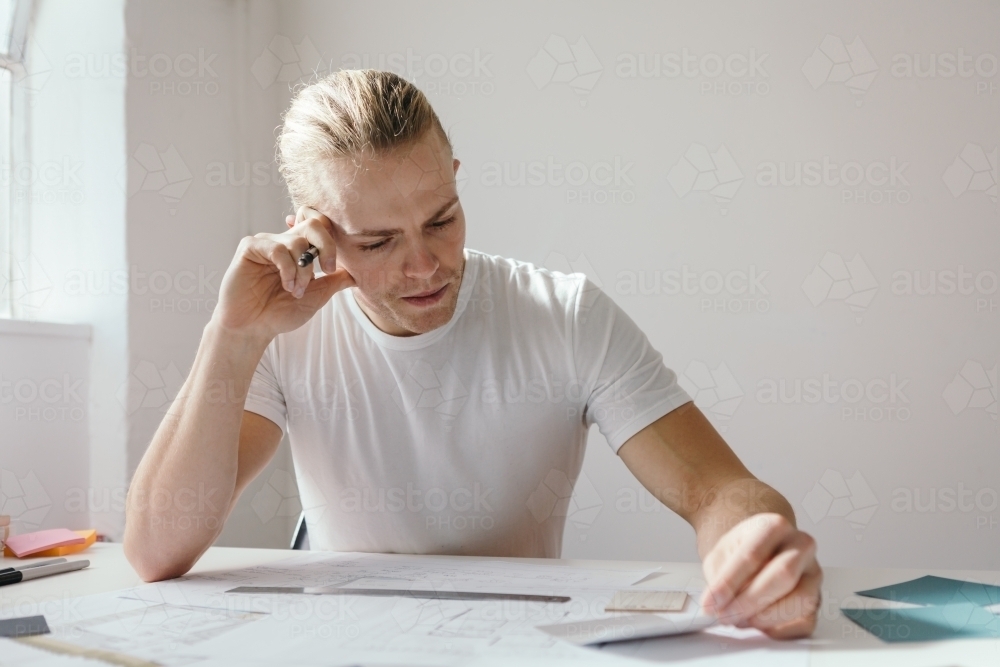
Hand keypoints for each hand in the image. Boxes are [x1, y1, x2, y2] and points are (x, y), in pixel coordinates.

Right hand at [212, 206, 355, 339]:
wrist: (253, 329)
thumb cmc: (280, 313)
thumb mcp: (316, 297)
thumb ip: (335, 282)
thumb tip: (357, 273)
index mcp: (300, 250)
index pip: (320, 226)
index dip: (331, 239)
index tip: (331, 268)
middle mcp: (283, 242)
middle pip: (313, 223)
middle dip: (326, 246)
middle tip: (326, 270)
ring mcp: (266, 242)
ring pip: (298, 242)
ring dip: (303, 271)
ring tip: (295, 291)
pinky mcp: (250, 247)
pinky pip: (277, 248)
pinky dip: (287, 269)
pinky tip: (285, 285)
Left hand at [699, 513, 820, 638]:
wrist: (758, 550)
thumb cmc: (740, 551)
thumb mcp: (720, 555)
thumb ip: (718, 578)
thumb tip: (716, 605)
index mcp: (775, 526)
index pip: (753, 554)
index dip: (729, 582)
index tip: (711, 602)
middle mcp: (801, 546)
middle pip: (783, 575)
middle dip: (749, 601)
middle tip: (725, 615)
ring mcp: (813, 573)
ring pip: (799, 601)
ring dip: (764, 617)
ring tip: (738, 619)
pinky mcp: (818, 599)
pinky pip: (804, 622)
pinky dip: (778, 629)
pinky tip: (757, 623)